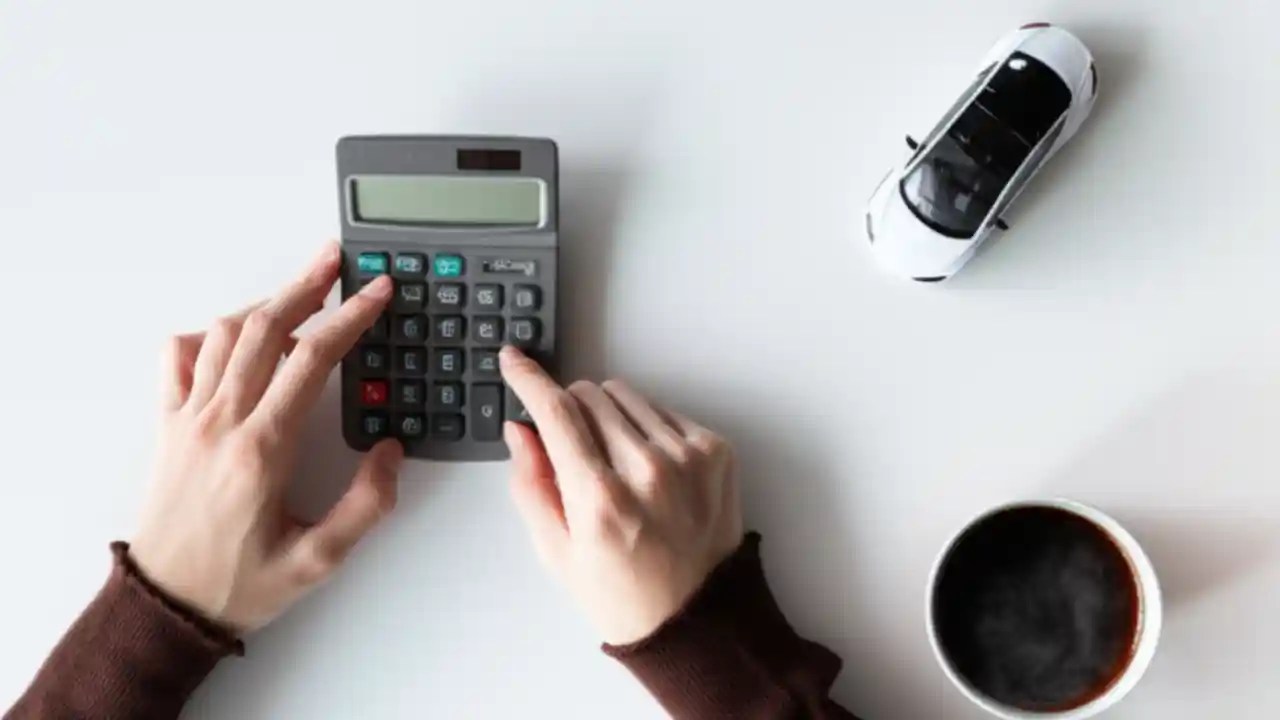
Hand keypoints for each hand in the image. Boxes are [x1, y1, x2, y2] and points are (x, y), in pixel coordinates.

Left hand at [131, 242, 402, 633]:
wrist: (166, 605)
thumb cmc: (236, 585)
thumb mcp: (318, 560)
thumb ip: (366, 505)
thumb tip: (391, 452)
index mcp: (262, 450)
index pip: (312, 361)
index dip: (350, 318)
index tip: (377, 293)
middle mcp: (221, 423)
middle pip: (266, 330)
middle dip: (308, 286)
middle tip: (338, 260)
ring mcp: (189, 419)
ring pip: (224, 335)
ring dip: (265, 302)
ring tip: (301, 287)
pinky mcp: (168, 426)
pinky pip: (179, 358)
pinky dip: (208, 333)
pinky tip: (233, 334)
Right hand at [501, 347, 742, 644]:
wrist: (699, 621)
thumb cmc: (622, 594)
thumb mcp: (557, 552)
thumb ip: (532, 484)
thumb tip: (521, 428)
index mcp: (600, 499)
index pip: (556, 412)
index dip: (528, 379)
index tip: (514, 360)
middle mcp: (647, 469)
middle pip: (589, 395)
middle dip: (570, 410)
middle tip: (574, 451)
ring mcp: (687, 456)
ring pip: (626, 395)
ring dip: (609, 416)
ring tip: (615, 466)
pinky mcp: (716, 450)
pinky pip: (664, 411)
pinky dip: (647, 429)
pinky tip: (649, 470)